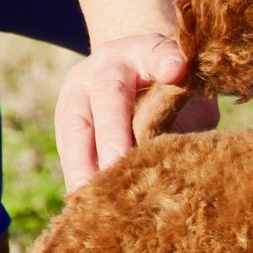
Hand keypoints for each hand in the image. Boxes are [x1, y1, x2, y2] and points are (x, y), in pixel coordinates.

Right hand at [54, 33, 219, 191]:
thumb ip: (185, 109)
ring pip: (75, 126)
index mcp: (143, 52)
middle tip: (117, 164)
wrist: (129, 68)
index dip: (166, 61)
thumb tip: (184, 153)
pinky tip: (83, 200)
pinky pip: (67, 148)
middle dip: (112, 132)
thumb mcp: (186, 88)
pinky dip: (76, 174)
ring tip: (90, 193)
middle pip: (107, 97)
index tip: (177, 70)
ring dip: (82, 162)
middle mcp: (105, 68)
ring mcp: (79, 92)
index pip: (156, 52)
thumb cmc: (170, 87)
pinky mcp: (65, 120)